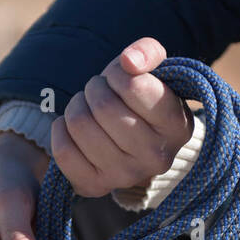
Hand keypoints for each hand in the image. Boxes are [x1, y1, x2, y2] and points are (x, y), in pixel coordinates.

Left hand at [51, 37, 193, 197]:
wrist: (131, 142)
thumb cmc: (141, 100)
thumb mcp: (152, 71)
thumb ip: (148, 52)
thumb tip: (129, 61)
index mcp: (178, 126)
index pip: (134, 86)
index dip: (118, 73)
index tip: (120, 77)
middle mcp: (156, 158)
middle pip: (103, 106)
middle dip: (95, 88)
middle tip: (100, 91)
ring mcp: (125, 176)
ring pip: (80, 124)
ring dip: (77, 106)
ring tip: (88, 108)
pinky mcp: (95, 187)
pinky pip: (63, 150)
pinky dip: (61, 130)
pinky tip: (74, 129)